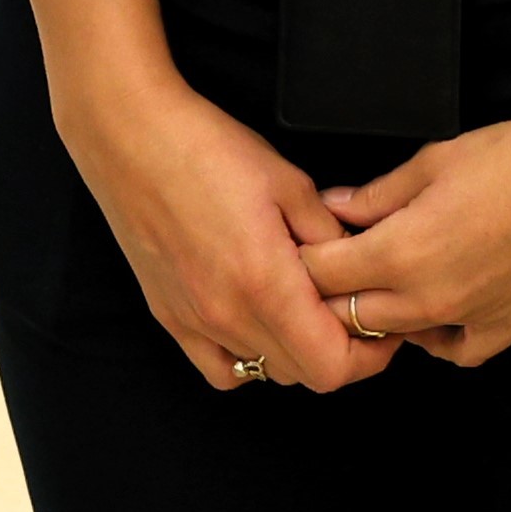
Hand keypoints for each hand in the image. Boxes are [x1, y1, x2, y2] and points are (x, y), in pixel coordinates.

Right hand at [63, 68, 402, 393]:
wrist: (130, 136)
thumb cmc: (206, 148)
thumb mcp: (288, 182)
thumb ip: (328, 233)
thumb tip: (357, 264)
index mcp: (265, 283)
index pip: (331, 367)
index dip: (368, 356)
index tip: (380, 328)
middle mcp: (228, 315)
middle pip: (302, 375)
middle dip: (338, 350)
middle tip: (350, 309)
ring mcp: (194, 321)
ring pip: (264, 372)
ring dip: (294, 351)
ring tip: (304, 309)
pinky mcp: (168, 316)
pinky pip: (219, 368)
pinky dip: (246, 359)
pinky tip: (256, 321)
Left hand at [294, 112, 510, 369]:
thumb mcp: (435, 160)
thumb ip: (378, 193)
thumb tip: (336, 206)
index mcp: (402, 251)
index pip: (322, 273)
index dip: (304, 259)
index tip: (299, 247)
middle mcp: (427, 298)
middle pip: (350, 315)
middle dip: (329, 293)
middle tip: (329, 267)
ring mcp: (468, 321)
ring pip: (397, 337)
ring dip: (378, 315)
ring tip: (379, 283)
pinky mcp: (506, 330)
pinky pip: (454, 351)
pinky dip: (435, 337)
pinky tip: (434, 310)